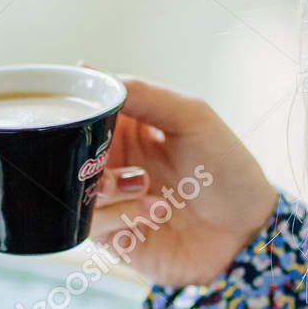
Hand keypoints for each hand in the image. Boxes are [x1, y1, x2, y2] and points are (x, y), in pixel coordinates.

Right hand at [87, 74, 279, 287]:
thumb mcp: (192, 117)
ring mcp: (111, 199)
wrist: (246, 232)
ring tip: (145, 186)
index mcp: (129, 127)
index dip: (71, 104)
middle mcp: (115, 161)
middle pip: (68, 150)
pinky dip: (119, 214)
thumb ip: (145, 94)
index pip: (85, 108)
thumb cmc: (227, 170)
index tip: (60, 100)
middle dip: (78, 150)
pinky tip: (154, 213)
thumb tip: (90, 73)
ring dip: (106, 185)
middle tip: (102, 153)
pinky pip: (90, 222)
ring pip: (72, 186)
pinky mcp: (112, 235)